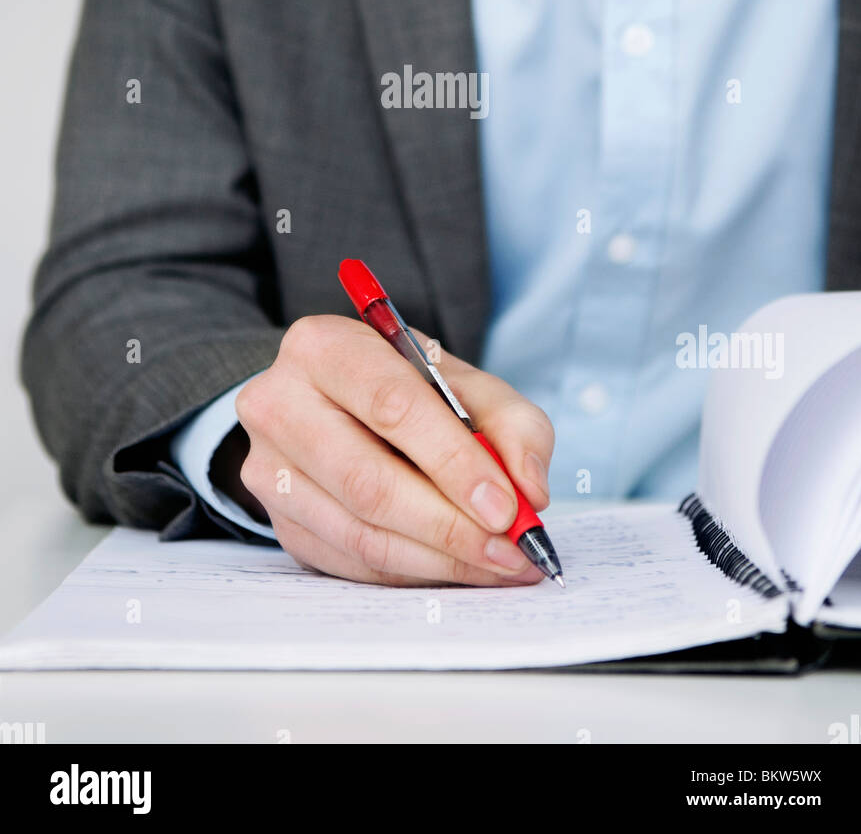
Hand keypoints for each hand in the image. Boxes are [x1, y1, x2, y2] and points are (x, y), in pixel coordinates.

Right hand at [234, 315, 553, 585]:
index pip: (390, 406)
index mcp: (323, 347)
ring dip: (439, 560)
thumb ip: (511, 423)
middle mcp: (279, 404)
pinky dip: (414, 573)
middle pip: (367, 481)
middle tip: (510, 550)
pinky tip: (459, 568)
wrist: (338, 402)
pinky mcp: (280, 522)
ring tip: (499, 565)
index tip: (506, 506)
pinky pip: (352, 563)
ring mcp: (269, 469)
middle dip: (450, 526)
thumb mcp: (464, 380)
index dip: (453, 461)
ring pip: (359, 533)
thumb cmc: (407, 387)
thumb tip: (530, 490)